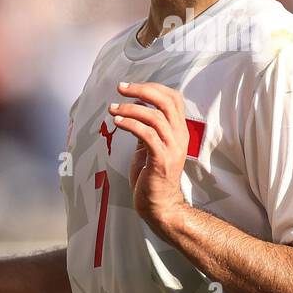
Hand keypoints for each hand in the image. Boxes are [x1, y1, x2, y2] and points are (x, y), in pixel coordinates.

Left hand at [110, 81, 189, 231]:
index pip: (173, 98)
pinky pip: (147, 135)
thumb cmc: (152, 175)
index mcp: (179, 130)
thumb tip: (136, 106)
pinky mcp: (161, 160)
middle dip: (142, 90)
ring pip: (155, 117)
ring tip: (113, 109)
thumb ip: (147, 127)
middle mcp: (179, 136)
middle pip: (167, 102)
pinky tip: (118, 122)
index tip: (130, 86)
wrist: (160, 205)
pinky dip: (131, 124)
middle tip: (121, 88)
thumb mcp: (150, 145)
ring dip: (130, 109)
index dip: (153, 87)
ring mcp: (172, 148)